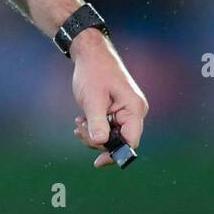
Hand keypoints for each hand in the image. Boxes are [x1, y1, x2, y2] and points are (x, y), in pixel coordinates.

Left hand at [70, 33, 148, 167]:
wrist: (89, 52)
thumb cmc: (93, 71)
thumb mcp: (92, 98)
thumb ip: (97, 122)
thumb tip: (101, 143)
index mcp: (134, 108)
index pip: (130, 141)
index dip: (115, 153)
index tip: (98, 162)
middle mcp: (134, 111)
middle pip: (120, 140)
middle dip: (98, 140)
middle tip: (79, 130)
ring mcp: (126, 111)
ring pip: (112, 135)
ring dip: (93, 134)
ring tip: (79, 123)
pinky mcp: (117, 110)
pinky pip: (108, 127)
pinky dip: (94, 127)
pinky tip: (81, 121)